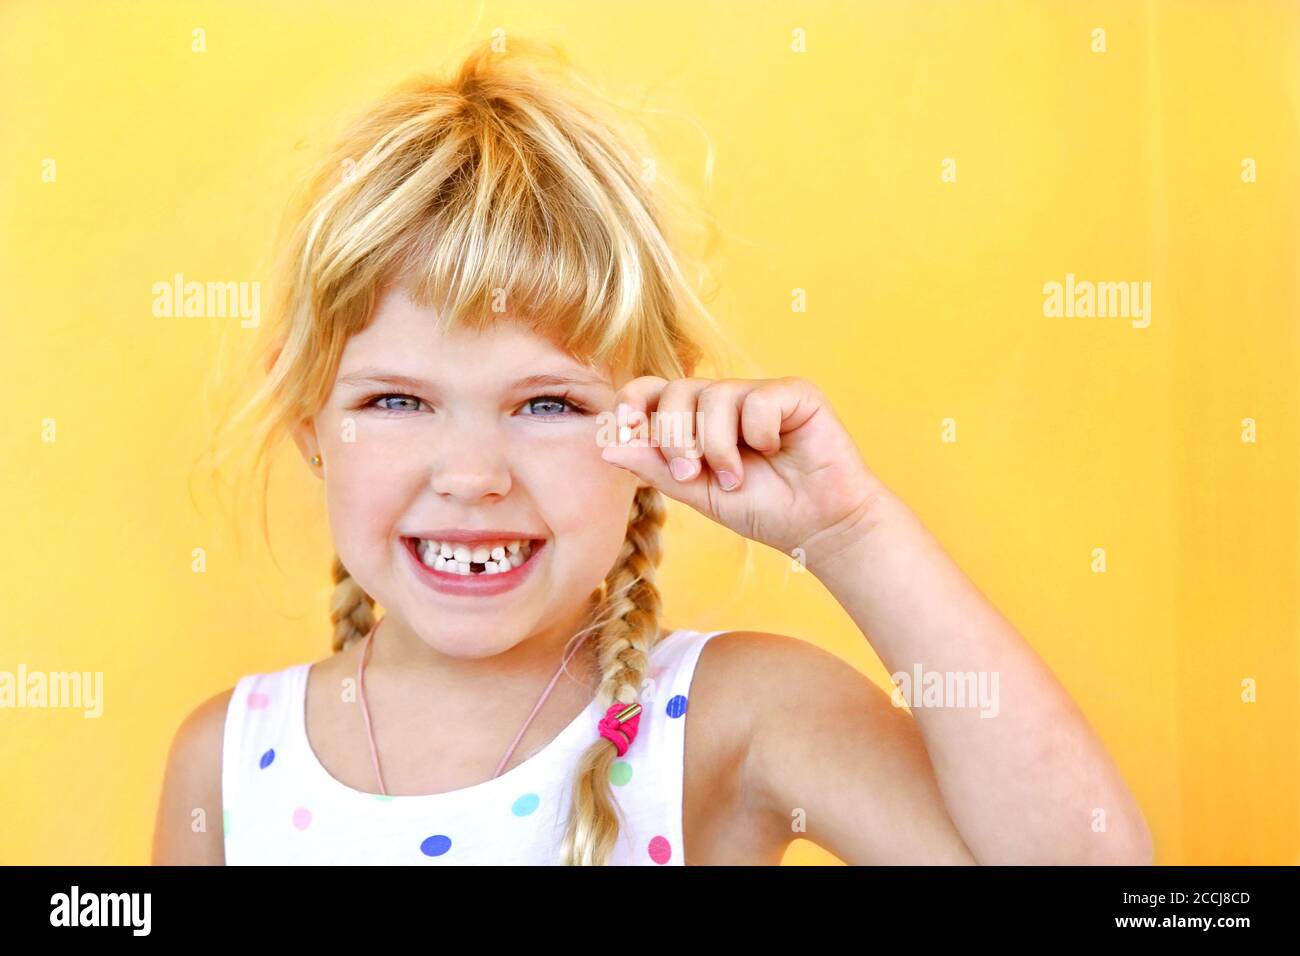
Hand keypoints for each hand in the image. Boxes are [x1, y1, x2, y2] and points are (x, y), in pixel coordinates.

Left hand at [599, 376, 890, 569]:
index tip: (626, 428)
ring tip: (738, 476)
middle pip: (676, 390)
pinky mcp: (795, 393)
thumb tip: (607, 447)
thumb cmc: (763, 509)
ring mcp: (758, 393)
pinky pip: (756, 400)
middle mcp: (725, 400)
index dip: (634, 402)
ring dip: (718, 447)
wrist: (819, 526)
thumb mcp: (699, 493)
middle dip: (675, 436)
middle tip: (693, 472)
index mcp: (696, 419)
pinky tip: (776, 450)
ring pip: (713, 396)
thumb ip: (656, 468)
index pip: (653, 391)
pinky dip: (759, 434)